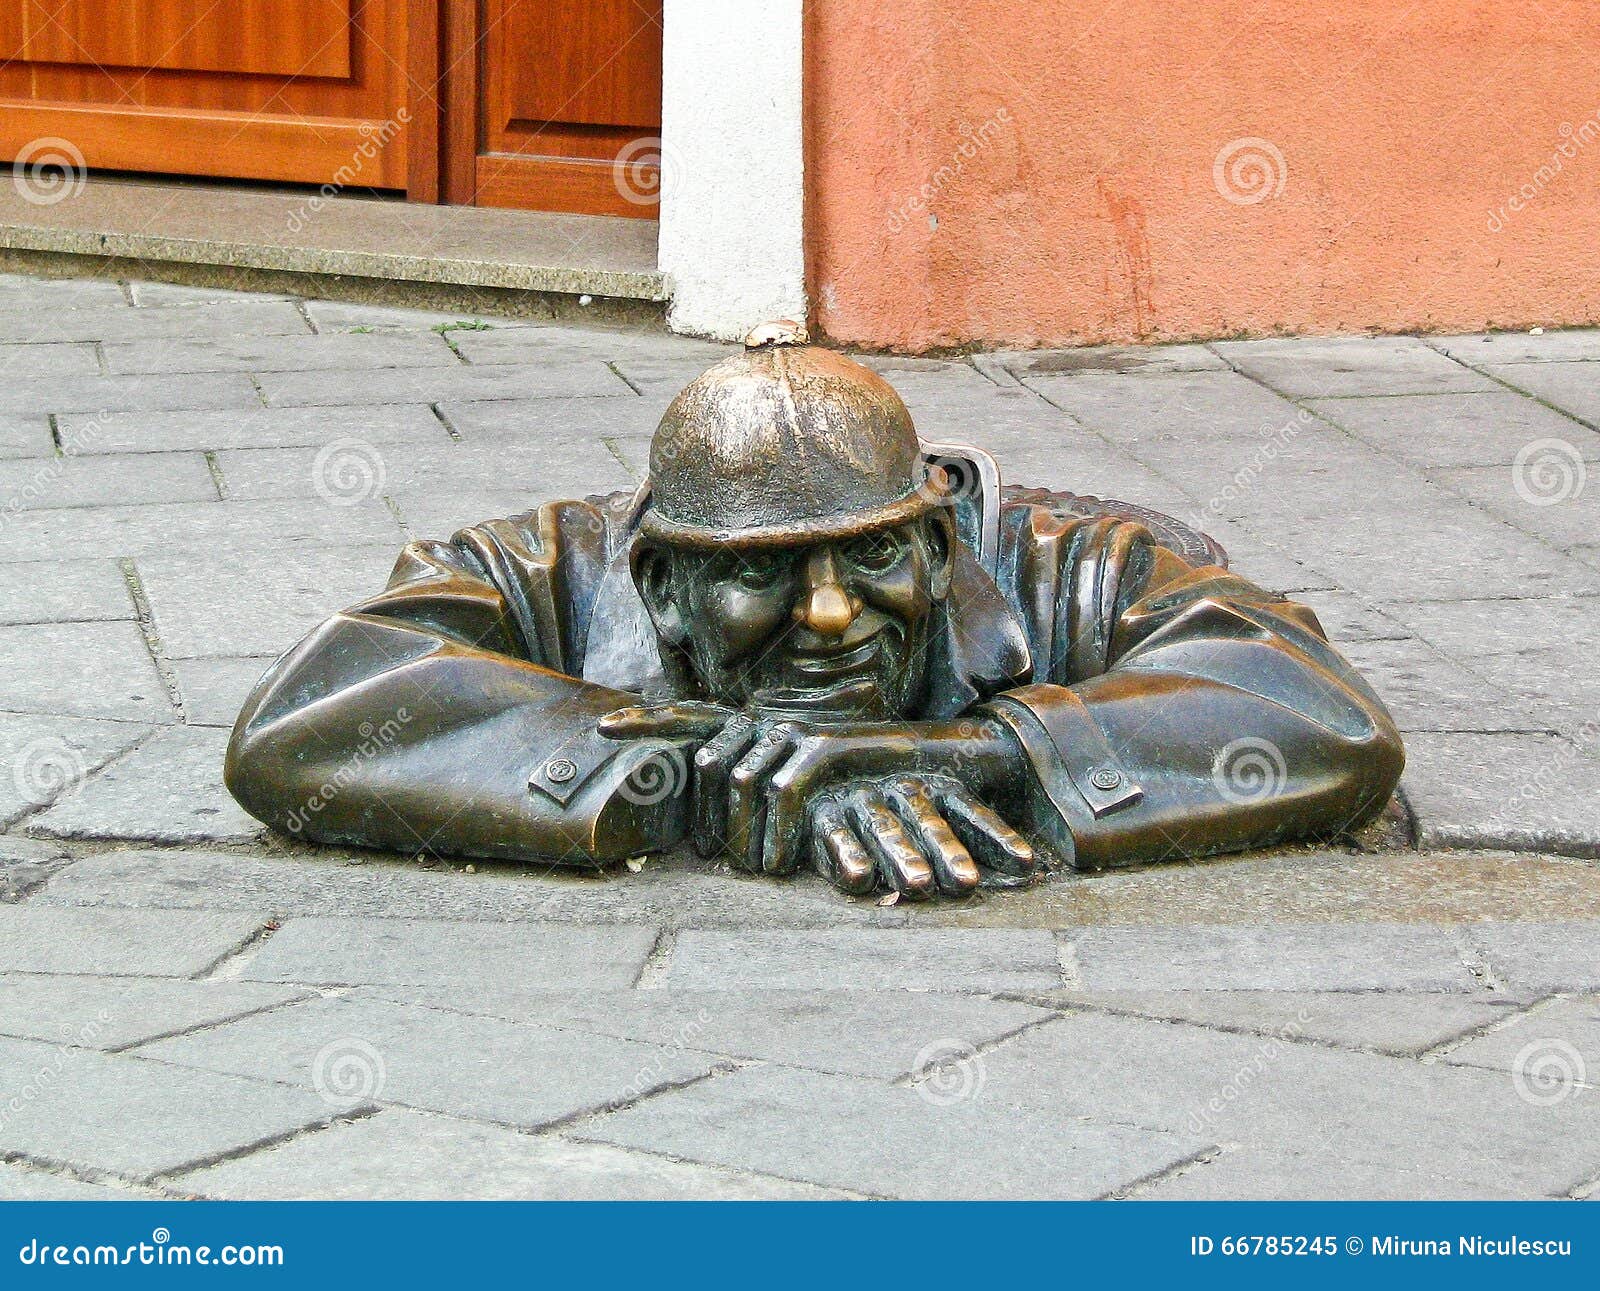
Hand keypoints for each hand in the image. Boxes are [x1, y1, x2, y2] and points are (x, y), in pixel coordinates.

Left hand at [600, 704, 1034, 893]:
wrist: (946, 765)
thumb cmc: (878, 791)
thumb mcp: (815, 795)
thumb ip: (771, 795)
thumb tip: (724, 832)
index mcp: (766, 731)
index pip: (695, 716)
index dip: (649, 718)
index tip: (604, 725)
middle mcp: (776, 723)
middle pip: (708, 762)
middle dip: (702, 816)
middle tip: (714, 859)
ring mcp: (802, 731)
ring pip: (738, 779)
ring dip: (739, 834)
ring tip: (756, 869)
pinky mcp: (829, 747)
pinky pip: (779, 789)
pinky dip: (771, 829)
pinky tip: (776, 861)